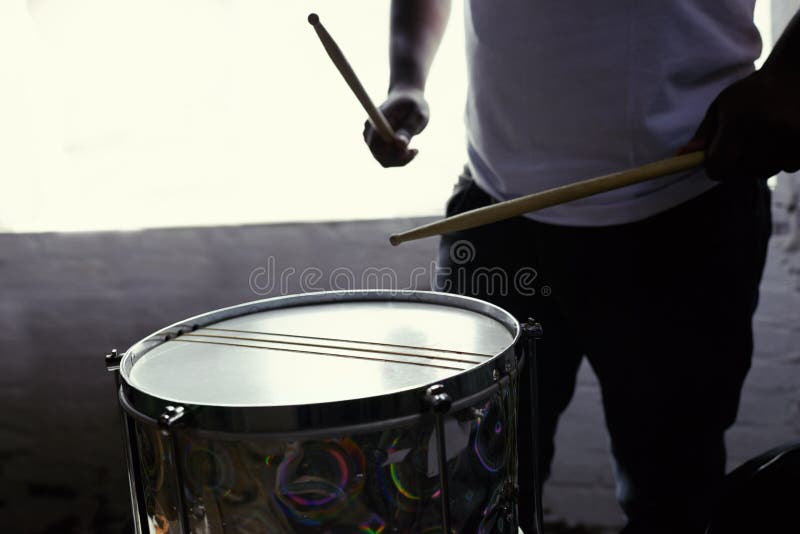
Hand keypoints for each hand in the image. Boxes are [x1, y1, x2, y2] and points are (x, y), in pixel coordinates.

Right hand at [363, 87, 429, 166]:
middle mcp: (370, 130)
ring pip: (383, 160)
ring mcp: (371, 138)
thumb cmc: (414, 104)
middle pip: (378, 154)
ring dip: (400, 160)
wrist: (407, 98)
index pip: (375, 143)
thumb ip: (408, 128)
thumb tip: (400, 144)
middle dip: (398, 158)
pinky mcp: (376, 145)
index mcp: (377, 120)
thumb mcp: (418, 114)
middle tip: (415, 150)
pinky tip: (410, 150)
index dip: (390, 152)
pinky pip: (386, 160)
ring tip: (414, 150)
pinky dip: (399, 159)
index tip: (409, 150)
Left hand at [680, 69, 799, 181]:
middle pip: (741, 172)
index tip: (716, 159)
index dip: (714, 167)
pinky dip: (783, 158)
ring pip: (765, 171)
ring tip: (765, 136)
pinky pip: (788, 167)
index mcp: (739, 120)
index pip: (719, 167)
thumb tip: (682, 156)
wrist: (797, 73)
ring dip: (761, 162)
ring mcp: (791, 137)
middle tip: (744, 141)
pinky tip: (784, 136)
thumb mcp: (722, 106)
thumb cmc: (753, 91)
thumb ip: (704, 134)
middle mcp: (766, 130)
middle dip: (737, 163)